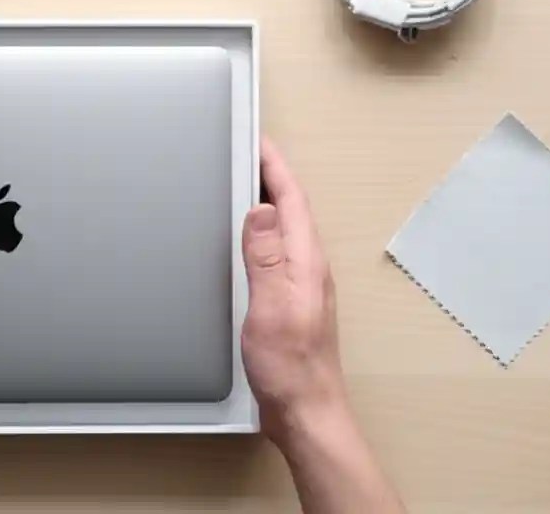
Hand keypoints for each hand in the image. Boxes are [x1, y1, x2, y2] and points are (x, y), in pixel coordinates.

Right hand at [241, 138, 343, 441]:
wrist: (305, 411)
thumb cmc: (291, 367)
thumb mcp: (270, 304)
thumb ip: (265, 255)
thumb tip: (261, 207)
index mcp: (304, 260)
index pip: (291, 198)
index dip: (274, 164)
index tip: (256, 137)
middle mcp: (307, 267)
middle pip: (289, 207)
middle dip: (268, 175)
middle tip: (244, 150)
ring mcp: (301, 284)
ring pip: (283, 229)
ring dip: (266, 202)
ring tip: (242, 183)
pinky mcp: (290, 301)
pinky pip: (276, 252)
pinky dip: (260, 233)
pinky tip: (245, 240)